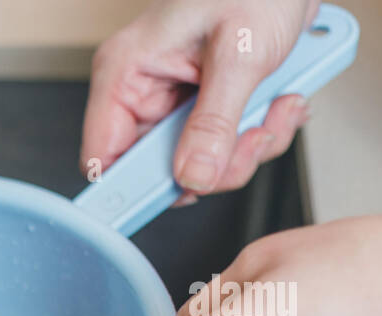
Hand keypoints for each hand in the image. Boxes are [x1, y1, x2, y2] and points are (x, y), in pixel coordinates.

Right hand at [81, 0, 318, 198]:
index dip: (135, 185)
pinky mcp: (203, 104)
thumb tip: (192, 176)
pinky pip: (222, 145)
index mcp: (125, 72)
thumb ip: (214, 122)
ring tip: (276, 108)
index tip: (178, 194)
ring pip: (197, 163)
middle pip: (158, 169)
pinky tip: (278, 101)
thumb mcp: (239, 55)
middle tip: (252, 140)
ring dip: (246, 149)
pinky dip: (257, 134)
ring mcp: (174, 100)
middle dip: (215, 165)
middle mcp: (142, 90)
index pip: (103, 156)